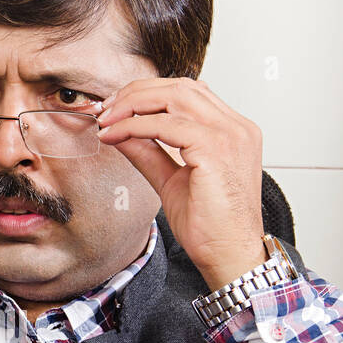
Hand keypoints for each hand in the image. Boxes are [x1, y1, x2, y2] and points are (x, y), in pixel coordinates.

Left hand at [96, 77, 266, 290]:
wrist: (229, 256)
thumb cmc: (211, 227)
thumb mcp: (171, 180)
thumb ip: (149, 152)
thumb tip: (120, 131)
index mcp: (233, 131)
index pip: (188, 93)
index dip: (148, 94)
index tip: (116, 108)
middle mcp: (236, 127)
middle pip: (181, 86)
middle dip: (137, 93)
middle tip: (106, 110)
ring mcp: (230, 135)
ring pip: (174, 97)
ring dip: (133, 105)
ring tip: (107, 120)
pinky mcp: (215, 149)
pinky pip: (166, 124)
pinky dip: (135, 126)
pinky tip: (116, 135)